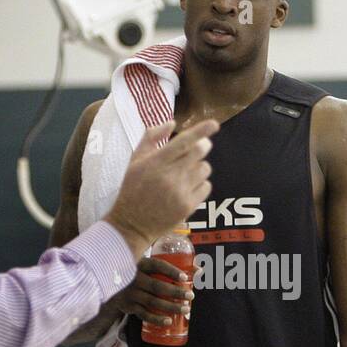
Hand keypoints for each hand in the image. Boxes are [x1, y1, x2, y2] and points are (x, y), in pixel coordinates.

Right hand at [106, 119, 216, 255]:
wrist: (131, 224)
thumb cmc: (132, 189)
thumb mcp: (135, 160)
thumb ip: (151, 137)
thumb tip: (172, 123)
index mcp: (156, 161)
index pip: (184, 141)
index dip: (201, 130)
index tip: (214, 124)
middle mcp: (170, 175)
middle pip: (199, 152)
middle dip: (202, 146)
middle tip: (198, 149)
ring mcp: (181, 192)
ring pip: (204, 169)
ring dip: (199, 167)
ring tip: (186, 174)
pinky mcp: (188, 206)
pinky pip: (206, 187)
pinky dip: (200, 184)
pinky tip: (187, 188)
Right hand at [117, 256, 193, 325]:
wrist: (115, 285)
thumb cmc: (142, 274)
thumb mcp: (152, 266)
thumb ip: (174, 265)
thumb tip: (199, 270)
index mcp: (141, 264)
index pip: (157, 265)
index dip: (171, 271)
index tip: (185, 277)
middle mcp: (134, 278)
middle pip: (157, 286)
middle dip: (176, 292)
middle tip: (191, 296)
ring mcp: (131, 293)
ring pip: (153, 301)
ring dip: (170, 307)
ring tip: (185, 309)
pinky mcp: (129, 306)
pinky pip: (144, 314)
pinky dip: (156, 319)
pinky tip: (168, 321)